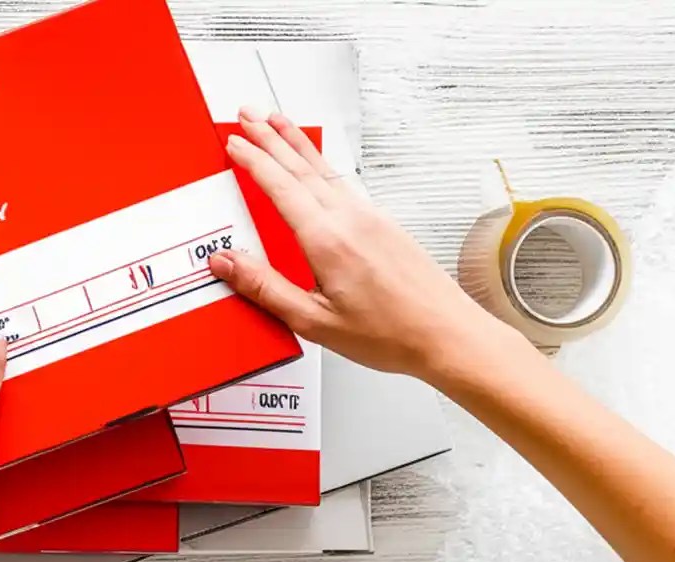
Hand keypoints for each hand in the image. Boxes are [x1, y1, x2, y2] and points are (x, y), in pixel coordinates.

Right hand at [212, 108, 520, 382]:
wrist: (447, 335)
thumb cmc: (389, 334)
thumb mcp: (313, 320)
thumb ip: (265, 287)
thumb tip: (226, 262)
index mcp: (327, 239)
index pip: (281, 187)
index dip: (254, 160)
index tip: (235, 141)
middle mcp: (351, 219)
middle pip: (302, 166)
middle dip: (271, 136)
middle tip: (248, 114)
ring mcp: (371, 217)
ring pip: (324, 169)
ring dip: (296, 143)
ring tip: (278, 122)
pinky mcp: (384, 224)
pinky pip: (342, 182)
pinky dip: (320, 164)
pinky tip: (316, 165)